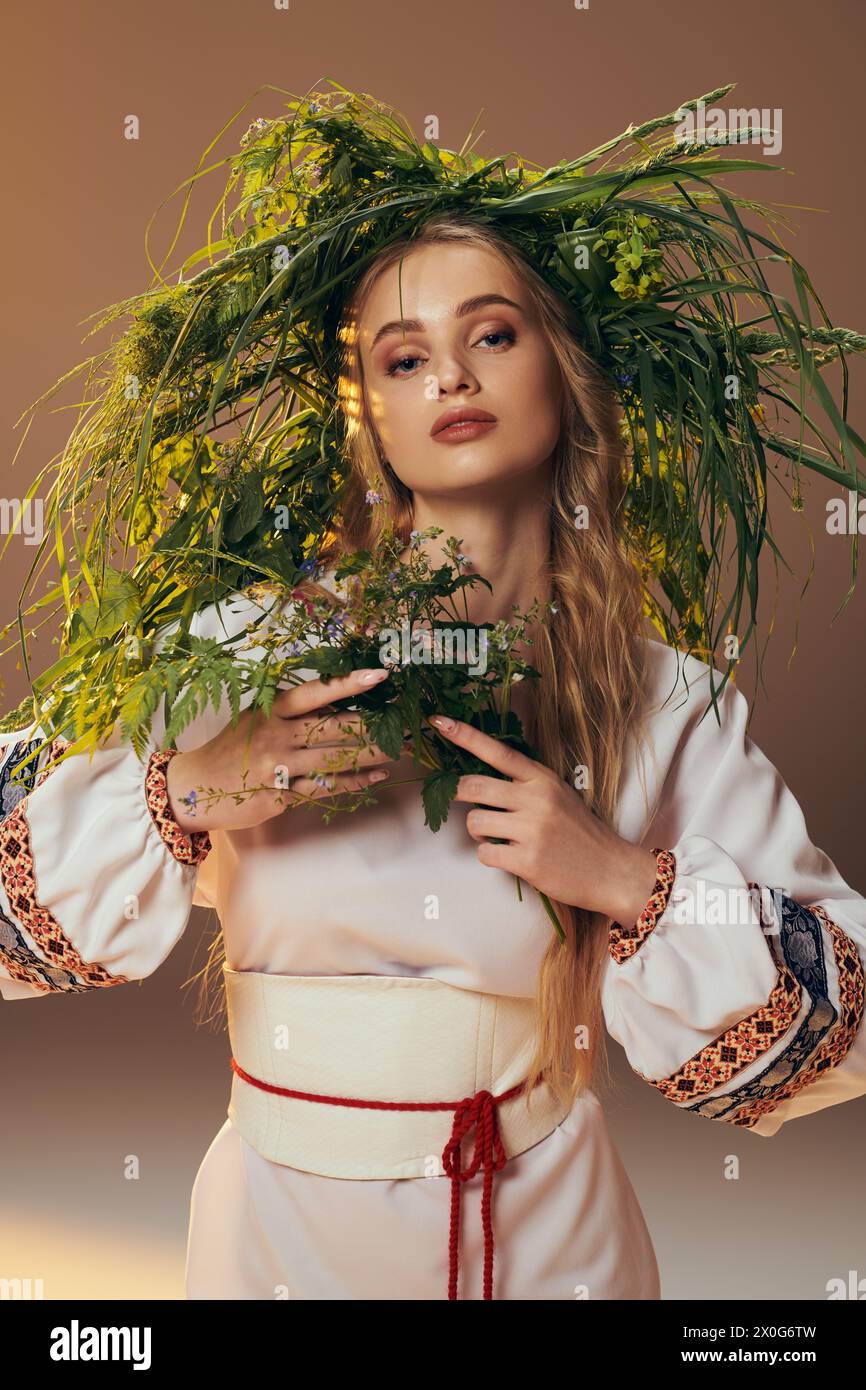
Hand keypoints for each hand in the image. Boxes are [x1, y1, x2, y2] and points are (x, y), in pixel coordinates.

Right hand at [165, 667, 396, 833]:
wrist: (193, 788)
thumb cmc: (230, 750)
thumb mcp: (255, 720)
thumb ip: (292, 714)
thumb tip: (337, 706)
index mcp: (271, 710)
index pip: (316, 692)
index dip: (349, 684)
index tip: (380, 676)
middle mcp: (278, 736)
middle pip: (334, 727)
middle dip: (373, 724)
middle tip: (405, 720)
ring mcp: (280, 767)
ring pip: (336, 759)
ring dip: (372, 754)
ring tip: (402, 749)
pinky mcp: (282, 795)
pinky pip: (327, 788)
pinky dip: (355, 782)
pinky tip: (377, 776)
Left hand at [428, 713, 658, 924]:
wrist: (609, 870)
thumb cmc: (579, 832)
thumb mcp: (558, 794)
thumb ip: (525, 784)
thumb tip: (482, 780)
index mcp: (542, 779)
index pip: (497, 751)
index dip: (464, 735)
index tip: (438, 722)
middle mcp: (536, 799)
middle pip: (473, 786)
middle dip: (460, 796)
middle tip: (470, 804)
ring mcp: (531, 830)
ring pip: (474, 822)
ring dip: (477, 832)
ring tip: (496, 836)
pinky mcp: (527, 860)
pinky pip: (484, 853)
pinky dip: (489, 856)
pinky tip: (508, 856)